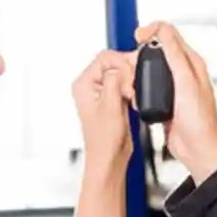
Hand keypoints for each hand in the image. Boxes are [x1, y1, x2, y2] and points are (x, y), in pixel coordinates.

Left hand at [72, 50, 135, 167]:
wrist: (109, 159)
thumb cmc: (104, 142)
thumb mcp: (111, 107)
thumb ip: (114, 82)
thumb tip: (120, 68)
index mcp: (83, 84)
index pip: (105, 57)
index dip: (122, 65)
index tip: (129, 79)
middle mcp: (90, 86)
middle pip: (115, 63)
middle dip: (128, 74)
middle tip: (132, 90)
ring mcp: (102, 92)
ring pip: (122, 73)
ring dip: (131, 83)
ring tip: (131, 99)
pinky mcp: (113, 99)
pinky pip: (126, 84)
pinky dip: (133, 91)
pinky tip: (133, 102)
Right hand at [135, 22, 216, 182]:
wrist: (197, 150)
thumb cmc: (199, 121)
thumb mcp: (185, 82)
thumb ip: (174, 55)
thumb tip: (162, 30)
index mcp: (192, 63)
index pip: (170, 34)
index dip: (152, 30)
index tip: (137, 37)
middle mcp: (185, 72)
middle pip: (160, 48)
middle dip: (143, 47)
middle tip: (130, 54)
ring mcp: (175, 86)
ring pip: (153, 66)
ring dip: (140, 66)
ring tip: (130, 70)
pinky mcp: (166, 100)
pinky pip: (149, 85)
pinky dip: (140, 84)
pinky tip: (135, 89)